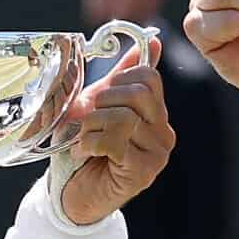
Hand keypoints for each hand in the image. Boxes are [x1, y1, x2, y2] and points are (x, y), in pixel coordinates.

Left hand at [53, 35, 174, 224]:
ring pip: (124, 117)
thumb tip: (151, 40)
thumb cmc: (86, 152)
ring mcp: (157, 154)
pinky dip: (91, 143)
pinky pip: (115, 142)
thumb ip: (120, 79)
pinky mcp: (143, 172)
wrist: (75, 197)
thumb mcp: (100, 108)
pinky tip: (85, 153)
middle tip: (88, 122)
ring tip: (85, 140)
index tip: (99, 101)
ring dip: (92, 126)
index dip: (117, 82)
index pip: (148, 78)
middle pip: (138, 94)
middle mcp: (164, 134)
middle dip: (102, 103)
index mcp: (156, 114)